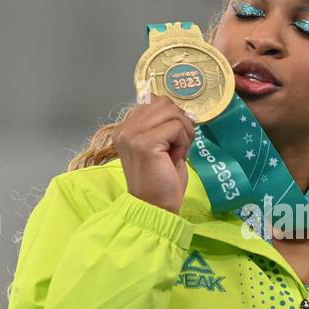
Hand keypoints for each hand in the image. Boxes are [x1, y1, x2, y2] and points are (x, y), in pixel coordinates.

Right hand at [113, 93, 196, 213]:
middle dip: (180, 123)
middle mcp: (125, 128)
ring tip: (176, 152)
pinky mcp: (144, 143)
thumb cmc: (162, 180)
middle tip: (178, 147)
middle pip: (165, 103)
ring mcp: (132, 135)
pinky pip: (176, 127)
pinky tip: (175, 158)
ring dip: (183, 132)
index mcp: (126, 128)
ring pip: (172, 112)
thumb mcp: (162, 145)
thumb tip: (182, 108)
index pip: (155, 101)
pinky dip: (183, 142)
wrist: (156, 207)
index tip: (173, 140)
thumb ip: (164, 124)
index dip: (172, 117)